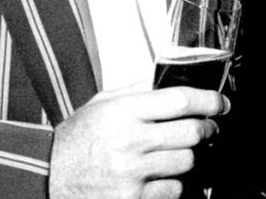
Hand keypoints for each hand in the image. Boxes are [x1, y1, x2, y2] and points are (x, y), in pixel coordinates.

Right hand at [48, 81, 229, 197]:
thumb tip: (170, 78)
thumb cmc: (74, 141)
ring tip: (178, 153)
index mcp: (123, 111)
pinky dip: (173, 184)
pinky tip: (161, 177)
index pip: (180, 100)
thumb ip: (137, 90)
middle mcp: (129, 141)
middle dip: (207, 129)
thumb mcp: (101, 104)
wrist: (45, 178)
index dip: (209, 100)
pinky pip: (173, 190)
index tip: (221, 103)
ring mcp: (132, 173)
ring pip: (186, 162)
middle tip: (208, 128)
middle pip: (191, 132)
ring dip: (189, 157)